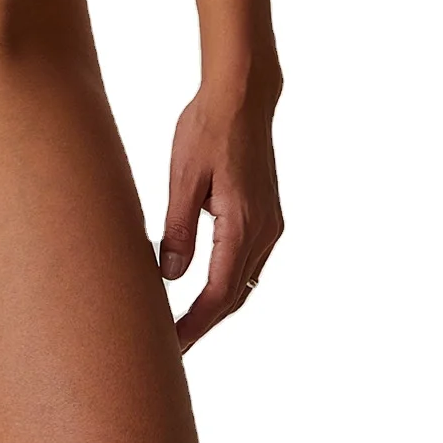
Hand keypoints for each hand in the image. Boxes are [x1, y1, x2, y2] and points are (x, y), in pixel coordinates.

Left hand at [160, 73, 283, 353]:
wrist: (243, 97)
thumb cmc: (208, 128)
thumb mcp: (183, 177)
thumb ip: (178, 228)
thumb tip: (171, 276)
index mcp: (242, 225)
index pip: (218, 292)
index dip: (196, 324)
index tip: (175, 346)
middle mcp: (264, 232)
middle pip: (235, 294)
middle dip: (206, 322)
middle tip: (174, 345)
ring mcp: (271, 223)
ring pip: (245, 280)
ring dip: (218, 303)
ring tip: (185, 320)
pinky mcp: (267, 213)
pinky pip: (250, 260)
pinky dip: (229, 280)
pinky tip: (208, 282)